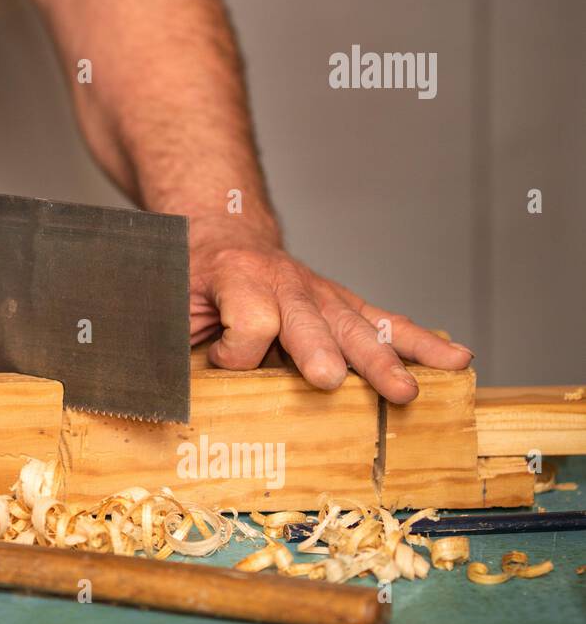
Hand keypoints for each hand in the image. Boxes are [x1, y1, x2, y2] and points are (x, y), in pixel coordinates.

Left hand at [189, 218, 473, 402]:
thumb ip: (170, 333)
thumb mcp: (167, 299)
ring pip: (355, 327)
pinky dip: (419, 343)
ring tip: (406, 391)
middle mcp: (284, 282)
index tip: (218, 360)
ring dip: (381, 360)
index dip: (236, 349)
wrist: (220, 232)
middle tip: (328, 379)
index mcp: (235, 277)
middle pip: (307, 321)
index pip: (248, 317)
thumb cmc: (190, 277)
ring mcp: (319, 294)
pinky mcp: (341, 304)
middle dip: (319, 351)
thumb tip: (167, 382)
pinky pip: (383, 322)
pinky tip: (456, 360)